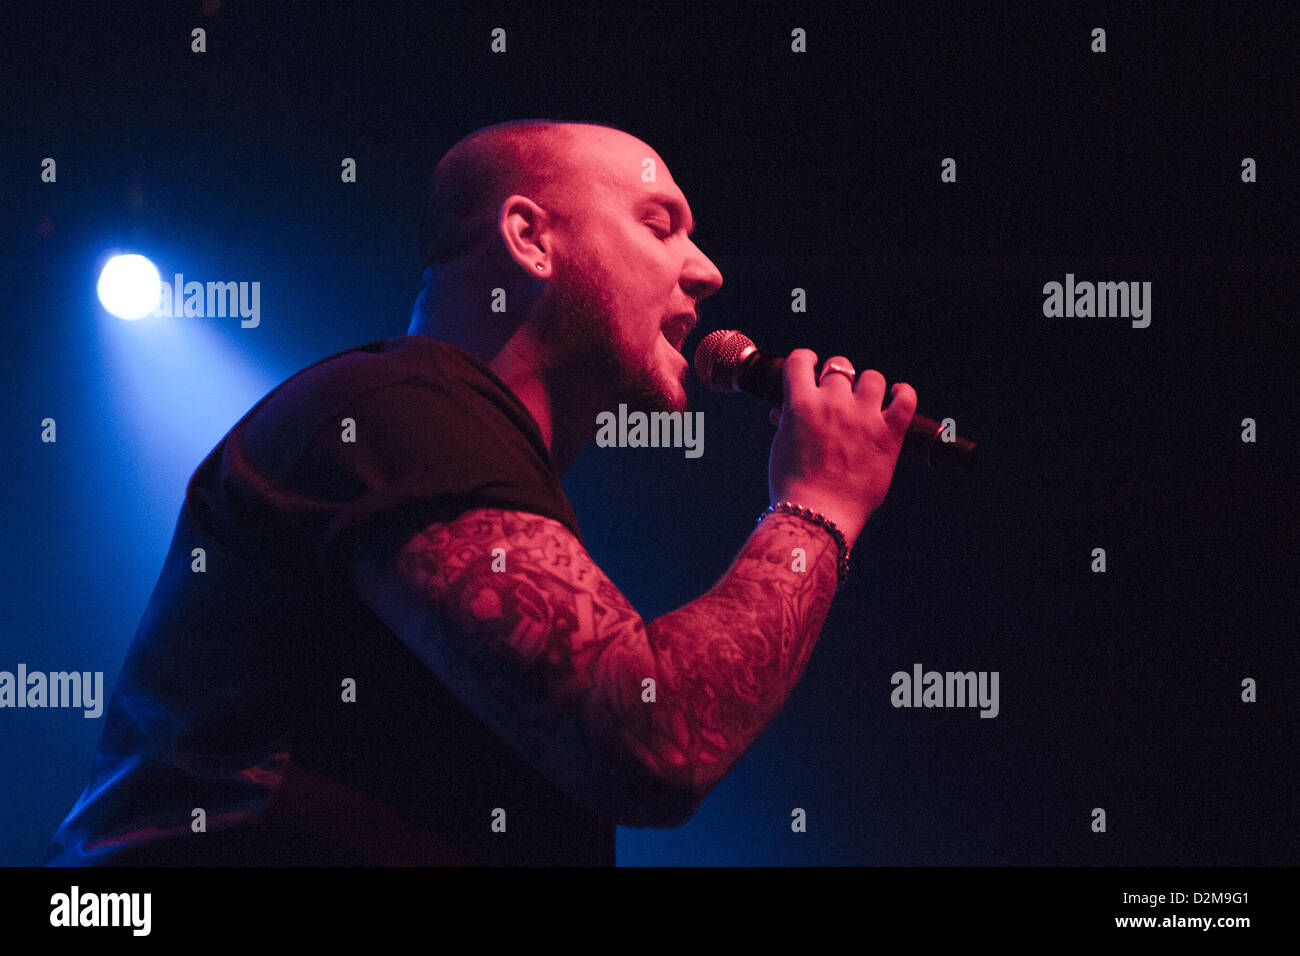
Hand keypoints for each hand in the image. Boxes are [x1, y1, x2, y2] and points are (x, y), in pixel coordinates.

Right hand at [767, 349, 916, 549]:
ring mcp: (863, 417)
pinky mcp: (889, 435)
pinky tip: (897, 394)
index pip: (801, 360)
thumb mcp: (781, 448)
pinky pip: (906, 399)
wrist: (817, 515)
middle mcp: (832, 403)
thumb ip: (786, 422)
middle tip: (837, 394)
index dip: (806, 360)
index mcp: (800, 404)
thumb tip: (782, 411)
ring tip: (865, 399)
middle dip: (837, 376)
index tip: (810, 366)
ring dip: (867, 385)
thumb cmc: (793, 487)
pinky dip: (903, 392)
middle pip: (839, 366)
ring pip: (872, 378)